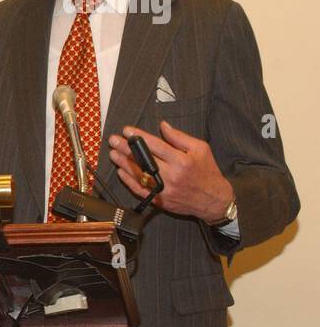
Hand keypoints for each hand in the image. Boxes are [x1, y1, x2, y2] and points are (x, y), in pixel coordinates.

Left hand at [107, 121, 233, 221]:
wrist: (213, 200)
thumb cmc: (207, 172)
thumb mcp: (200, 149)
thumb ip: (179, 137)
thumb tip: (163, 126)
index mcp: (182, 161)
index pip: (155, 146)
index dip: (139, 137)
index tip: (127, 130)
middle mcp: (172, 176)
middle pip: (143, 160)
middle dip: (126, 148)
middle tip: (114, 140)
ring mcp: (164, 190)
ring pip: (138, 174)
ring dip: (123, 163)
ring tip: (113, 153)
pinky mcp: (160, 200)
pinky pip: (139, 190)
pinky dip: (129, 180)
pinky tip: (121, 171)